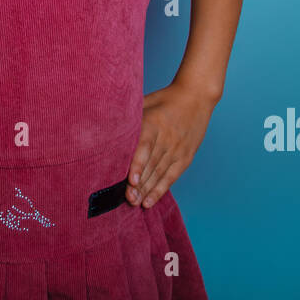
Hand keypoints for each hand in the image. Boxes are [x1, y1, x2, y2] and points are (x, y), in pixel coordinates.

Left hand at [126, 80, 216, 208]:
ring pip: (160, 173)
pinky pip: (171, 176)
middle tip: (126, 199)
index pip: (145, 146)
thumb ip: (129, 117)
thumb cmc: (164, 99)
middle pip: (151, 164)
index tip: (130, 180)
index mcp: (154, 122)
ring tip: (135, 203)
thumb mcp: (145, 102)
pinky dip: (160, 190)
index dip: (137, 164)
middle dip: (138, 184)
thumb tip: (103, 128)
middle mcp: (167, 138)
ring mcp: (177, 149)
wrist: (196, 96)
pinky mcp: (186, 156)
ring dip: (147, 190)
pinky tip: (150, 201)